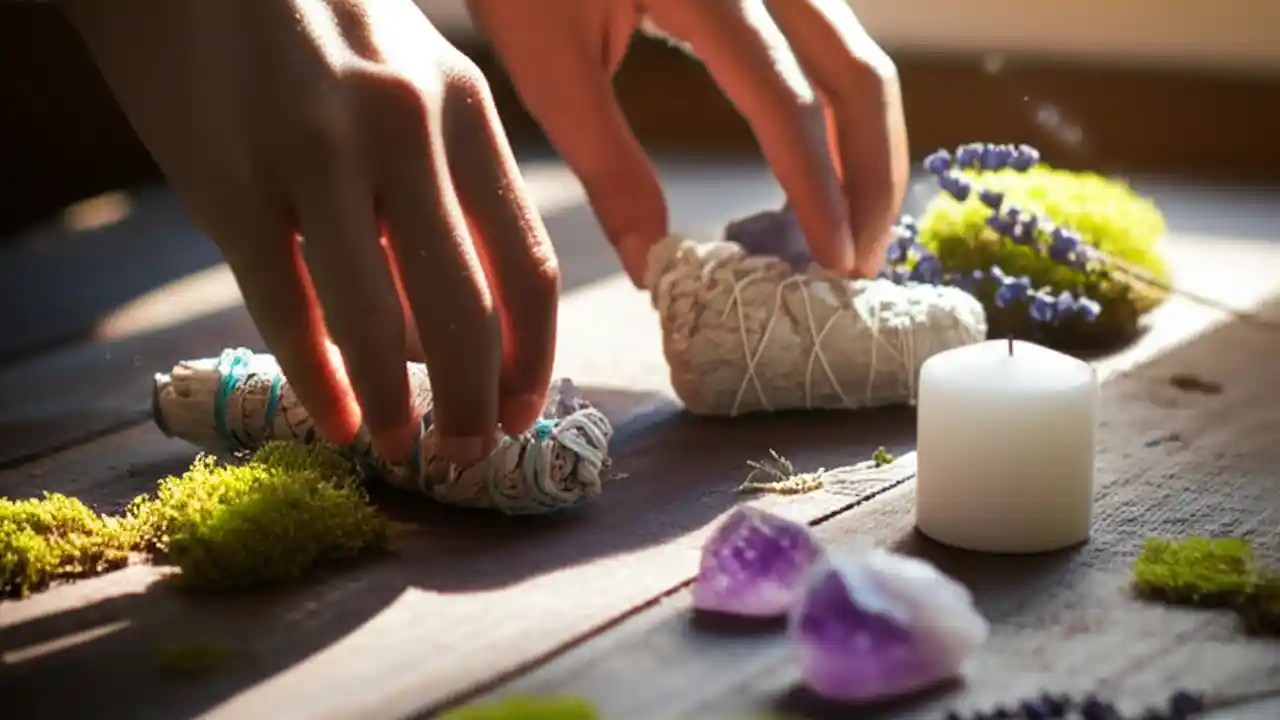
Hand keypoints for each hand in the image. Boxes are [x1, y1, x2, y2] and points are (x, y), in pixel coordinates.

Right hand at [63, 0, 559, 464]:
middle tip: (469, 457)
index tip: (525, 412)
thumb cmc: (319, 32)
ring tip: (399, 448)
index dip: (531, 357)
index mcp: (464, 108)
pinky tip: (331, 420)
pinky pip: (284, 308)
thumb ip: (444, 191)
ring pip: (374, 321)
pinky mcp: (228, 182)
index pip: (527, 264)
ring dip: (395, 407)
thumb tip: (456, 333)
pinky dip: (314, 381)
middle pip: (464, 309)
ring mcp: (312, 154)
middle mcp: (401, 129)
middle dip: (475, 404)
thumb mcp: (412, 81)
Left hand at [469, 0, 907, 282]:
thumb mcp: (548, 66)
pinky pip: (831, 45)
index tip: (832, 267)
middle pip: (855, 75)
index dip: (819, 190)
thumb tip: (649, 266)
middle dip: (871, 180)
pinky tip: (827, 171)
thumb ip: (605, 164)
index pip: (786, 101)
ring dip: (867, 150)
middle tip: (859, 270)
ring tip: (853, 234)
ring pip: (856, 58)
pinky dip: (840, 115)